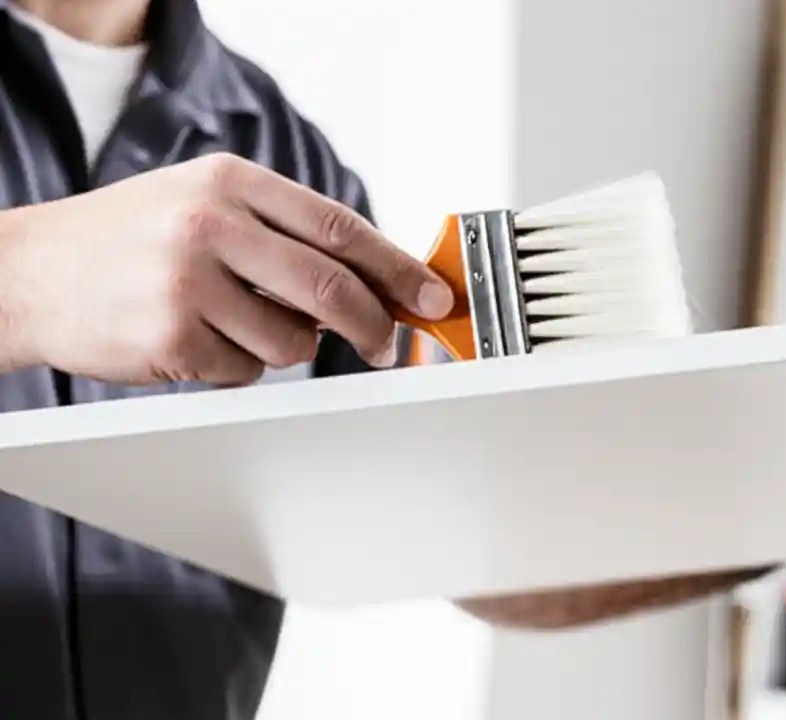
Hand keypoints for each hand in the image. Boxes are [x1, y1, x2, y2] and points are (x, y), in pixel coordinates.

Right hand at [0, 153, 451, 383]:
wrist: (28, 273)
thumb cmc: (128, 240)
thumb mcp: (202, 206)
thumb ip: (283, 234)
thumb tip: (375, 280)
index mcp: (230, 183)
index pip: (340, 227)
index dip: (397, 267)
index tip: (432, 293)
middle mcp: (211, 225)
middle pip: (331, 288)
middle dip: (374, 325)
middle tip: (384, 345)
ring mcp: (188, 281)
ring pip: (292, 341)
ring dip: (282, 346)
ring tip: (231, 323)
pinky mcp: (171, 337)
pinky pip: (244, 371)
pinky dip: (234, 366)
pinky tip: (193, 340)